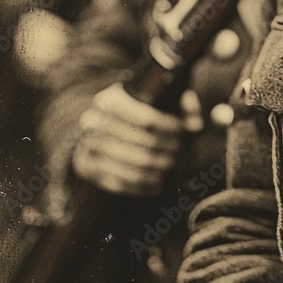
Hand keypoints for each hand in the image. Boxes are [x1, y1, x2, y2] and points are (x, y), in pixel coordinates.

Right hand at [72, 83, 201, 194]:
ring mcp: (87, 146)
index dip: (170, 128)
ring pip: (133, 166)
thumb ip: (184, 105)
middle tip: (181, 152)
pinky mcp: (86, 167)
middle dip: (168, 150)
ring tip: (172, 166)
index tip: (183, 132)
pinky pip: (119, 184)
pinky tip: (158, 182)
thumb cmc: (140, 106)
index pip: (147, 119)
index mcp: (111, 99)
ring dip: (159, 169)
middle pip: (143, 144)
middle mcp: (93, 121)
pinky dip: (143, 186)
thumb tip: (196, 127)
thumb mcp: (161, 96)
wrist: (103, 120)